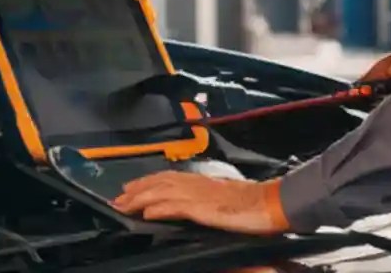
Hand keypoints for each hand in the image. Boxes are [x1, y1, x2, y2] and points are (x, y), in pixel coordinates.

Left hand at [112, 171, 289, 235]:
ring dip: (140, 198)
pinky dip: (158, 209)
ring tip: (123, 205)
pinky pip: (175, 207)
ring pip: (162, 192)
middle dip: (138, 188)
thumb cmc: (255, 203)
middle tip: (119, 197)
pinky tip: (145, 214)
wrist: (271, 203)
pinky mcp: (202, 208)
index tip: (133, 187)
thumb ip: (209, 198)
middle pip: (160, 182)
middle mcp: (198, 183)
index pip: (169, 177)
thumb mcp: (227, 197)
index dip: (149, 181)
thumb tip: (197, 204)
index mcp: (203, 181)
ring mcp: (199, 194)